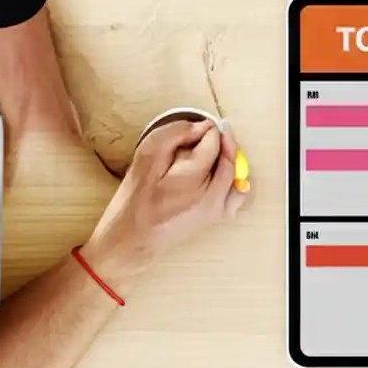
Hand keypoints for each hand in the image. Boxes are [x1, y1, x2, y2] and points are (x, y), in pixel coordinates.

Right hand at [85, 120, 245, 277]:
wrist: (130, 241)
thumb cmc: (133, 204)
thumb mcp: (146, 160)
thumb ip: (173, 136)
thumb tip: (201, 126)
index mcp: (192, 183)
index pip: (213, 145)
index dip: (207, 130)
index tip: (198, 127)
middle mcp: (212, 199)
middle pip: (229, 158)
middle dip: (220, 141)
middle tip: (205, 133)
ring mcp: (218, 210)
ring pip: (236, 173)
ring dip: (228, 158)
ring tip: (210, 152)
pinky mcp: (218, 217)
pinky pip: (236, 191)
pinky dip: (232, 177)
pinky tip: (217, 172)